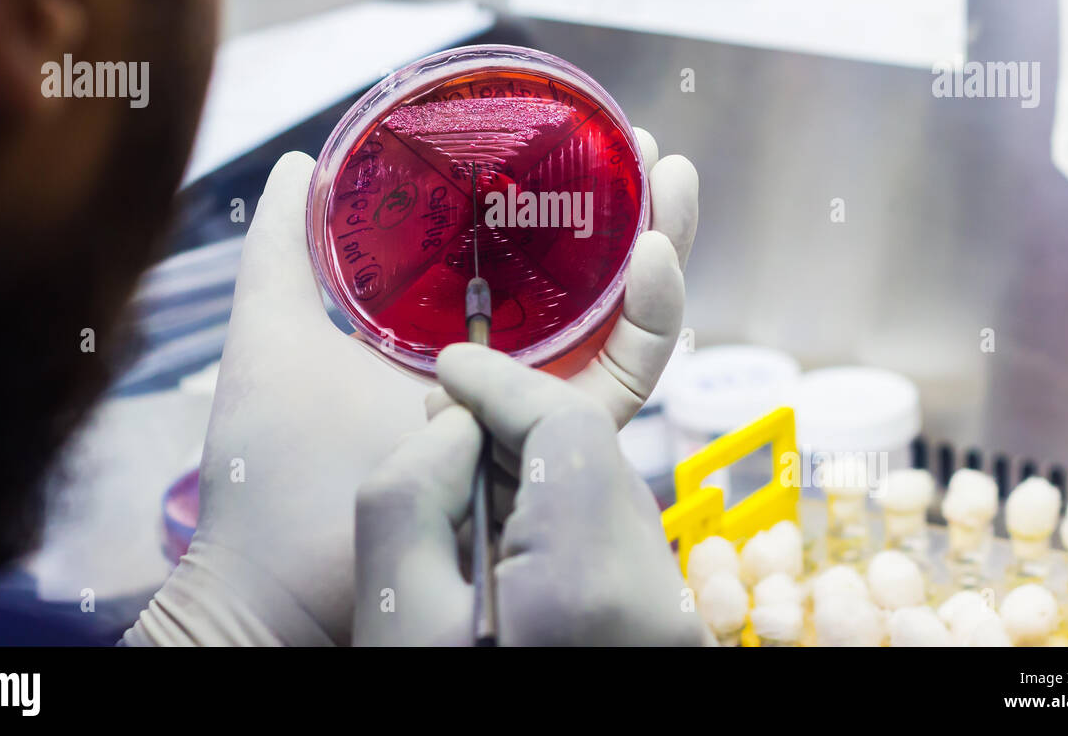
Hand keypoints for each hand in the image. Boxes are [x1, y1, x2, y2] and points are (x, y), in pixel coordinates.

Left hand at [125, 124, 696, 645]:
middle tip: (643, 146)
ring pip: (622, 319)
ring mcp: (536, 404)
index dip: (555, 197)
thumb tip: (294, 167)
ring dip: (660, 246)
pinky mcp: (557, 441)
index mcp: (448, 334)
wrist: (279, 572)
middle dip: (625, 209)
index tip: (572, 133)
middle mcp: (503, 366)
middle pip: (584, 279)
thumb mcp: (273, 331)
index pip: (518, 258)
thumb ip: (283, 250)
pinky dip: (653, 317)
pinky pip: (625, 375)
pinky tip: (651, 254)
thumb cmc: (266, 463)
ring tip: (670, 178)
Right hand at [354, 343, 709, 645]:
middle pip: (597, 455)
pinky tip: (506, 536)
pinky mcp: (668, 640)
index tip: (448, 367)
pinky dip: (563, 518)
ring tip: (468, 481)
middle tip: (448, 420)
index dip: (504, 383)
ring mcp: (673, 626)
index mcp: (590, 589)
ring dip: (542, 470)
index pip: (567, 426)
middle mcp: (658, 603)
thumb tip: (457, 424)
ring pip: (611, 496)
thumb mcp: (394, 618)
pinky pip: (617, 545)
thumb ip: (411, 494)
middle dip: (521, 424)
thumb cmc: (441, 714)